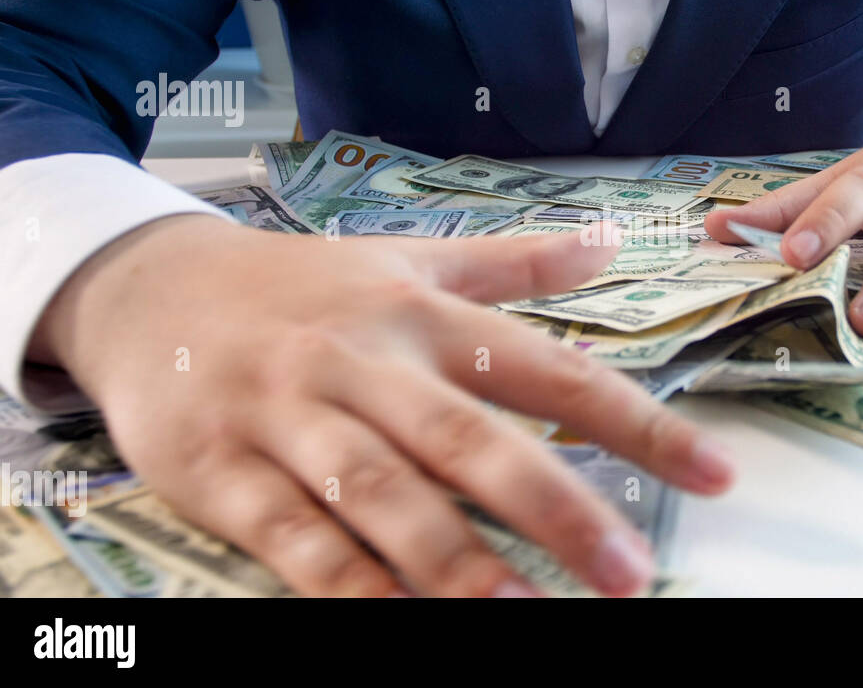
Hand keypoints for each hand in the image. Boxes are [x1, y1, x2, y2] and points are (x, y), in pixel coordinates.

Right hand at [31, 215, 734, 596]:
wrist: (149, 288)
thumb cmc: (300, 285)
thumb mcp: (406, 258)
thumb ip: (513, 261)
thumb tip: (610, 244)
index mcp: (421, 315)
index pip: (549, 372)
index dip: (637, 424)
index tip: (713, 474)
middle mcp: (363, 364)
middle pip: (470, 440)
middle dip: (555, 509)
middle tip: (626, 573)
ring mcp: (287, 419)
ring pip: (382, 495)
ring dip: (456, 561)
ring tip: (528, 616)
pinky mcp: (219, 472)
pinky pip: (293, 539)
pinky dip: (350, 583)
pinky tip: (405, 620)